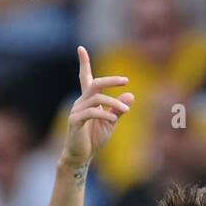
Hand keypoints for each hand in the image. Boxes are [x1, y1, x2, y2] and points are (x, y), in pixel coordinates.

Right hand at [61, 45, 133, 168]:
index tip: (80, 48)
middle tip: (125, 81)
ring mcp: (76, 111)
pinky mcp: (75, 121)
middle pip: (95, 83)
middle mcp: (80, 102)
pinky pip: (91, 112)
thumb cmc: (94, 140)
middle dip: (110, 80)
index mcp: (87, 100)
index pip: (84, 78)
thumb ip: (118, 109)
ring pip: (96, 98)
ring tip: (125, 111)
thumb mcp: (110, 123)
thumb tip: (131, 96)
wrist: (81, 157)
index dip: (83, 63)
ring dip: (113, 103)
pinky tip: (114, 119)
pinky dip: (104, 113)